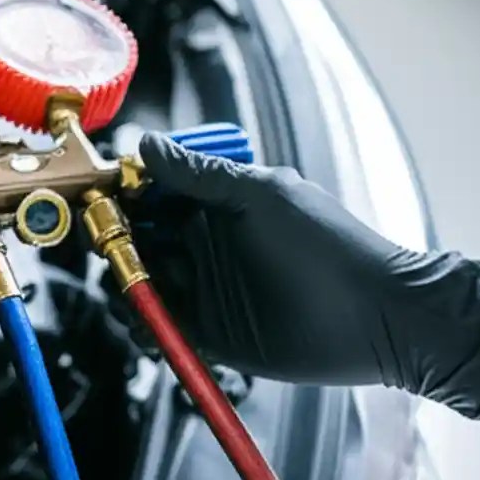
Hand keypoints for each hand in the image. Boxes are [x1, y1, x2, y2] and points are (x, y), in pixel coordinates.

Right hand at [129, 133, 479, 417]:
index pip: (154, 197)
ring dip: (128, 292)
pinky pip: (163, 330)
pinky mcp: (211, 335)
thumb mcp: (261, 196)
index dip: (124, 199)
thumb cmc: (328, 247)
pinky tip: (148, 327)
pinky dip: (146, 329)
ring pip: (145, 288)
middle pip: (139, 244)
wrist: (377, 318)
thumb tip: (148, 144)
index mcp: (217, 207)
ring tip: (131, 298)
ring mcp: (208, 291)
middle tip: (111, 256)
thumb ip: (200, 175)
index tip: (103, 204)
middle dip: (118, 249)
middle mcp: (207, 247)